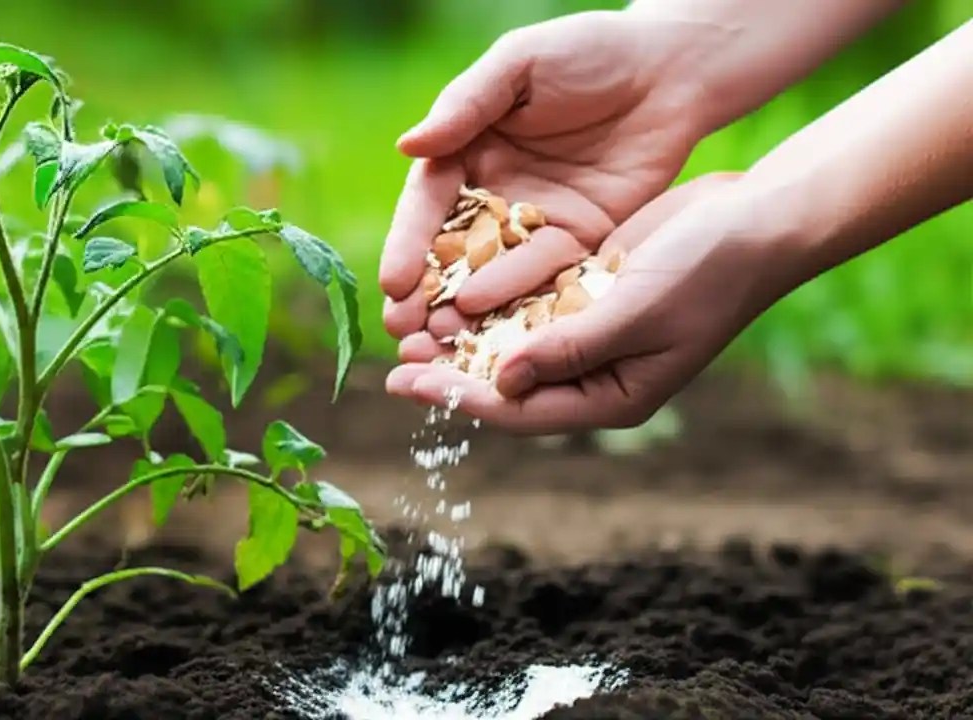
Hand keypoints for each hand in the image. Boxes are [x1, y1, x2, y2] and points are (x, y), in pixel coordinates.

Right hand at [379, 11, 712, 352]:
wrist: (672, 69)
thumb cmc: (590, 50)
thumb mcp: (520, 64)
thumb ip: (467, 104)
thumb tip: (408, 147)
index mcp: (466, 150)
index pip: (428, 204)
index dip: (409, 242)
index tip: (393, 281)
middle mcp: (493, 193)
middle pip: (451, 250)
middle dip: (425, 290)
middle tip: (402, 330)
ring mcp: (535, 222)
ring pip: (493, 273)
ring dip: (465, 308)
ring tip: (441, 341)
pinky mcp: (579, 241)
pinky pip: (548, 275)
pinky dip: (522, 301)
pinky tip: (499, 328)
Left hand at [385, 172, 800, 434]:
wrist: (755, 217)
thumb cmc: (710, 270)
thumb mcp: (637, 312)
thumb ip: (569, 347)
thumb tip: (503, 380)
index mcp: (612, 395)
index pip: (521, 408)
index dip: (459, 395)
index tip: (405, 381)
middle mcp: (594, 373)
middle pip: (506, 382)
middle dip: (450, 370)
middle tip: (393, 357)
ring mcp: (589, 332)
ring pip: (510, 343)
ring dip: (462, 336)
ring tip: (409, 324)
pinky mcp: (586, 291)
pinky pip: (526, 306)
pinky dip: (489, 302)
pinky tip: (447, 289)